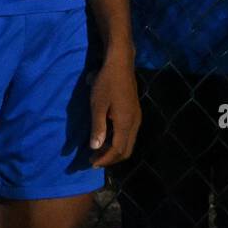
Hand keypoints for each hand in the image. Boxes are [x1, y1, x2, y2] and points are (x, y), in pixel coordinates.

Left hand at [89, 50, 140, 167]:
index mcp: (125, 123)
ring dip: (114, 150)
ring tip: (98, 151)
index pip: (117, 150)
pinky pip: (129, 134)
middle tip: (94, 160)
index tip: (91, 164)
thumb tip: (95, 147)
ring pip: (129, 142)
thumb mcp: (98, 105)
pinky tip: (107, 137)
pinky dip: (118, 141)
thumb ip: (97, 127)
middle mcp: (135, 123)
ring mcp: (137, 117)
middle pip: (126, 150)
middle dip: (111, 158)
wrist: (120, 63)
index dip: (105, 159)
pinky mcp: (135, 112)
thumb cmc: (106, 83)